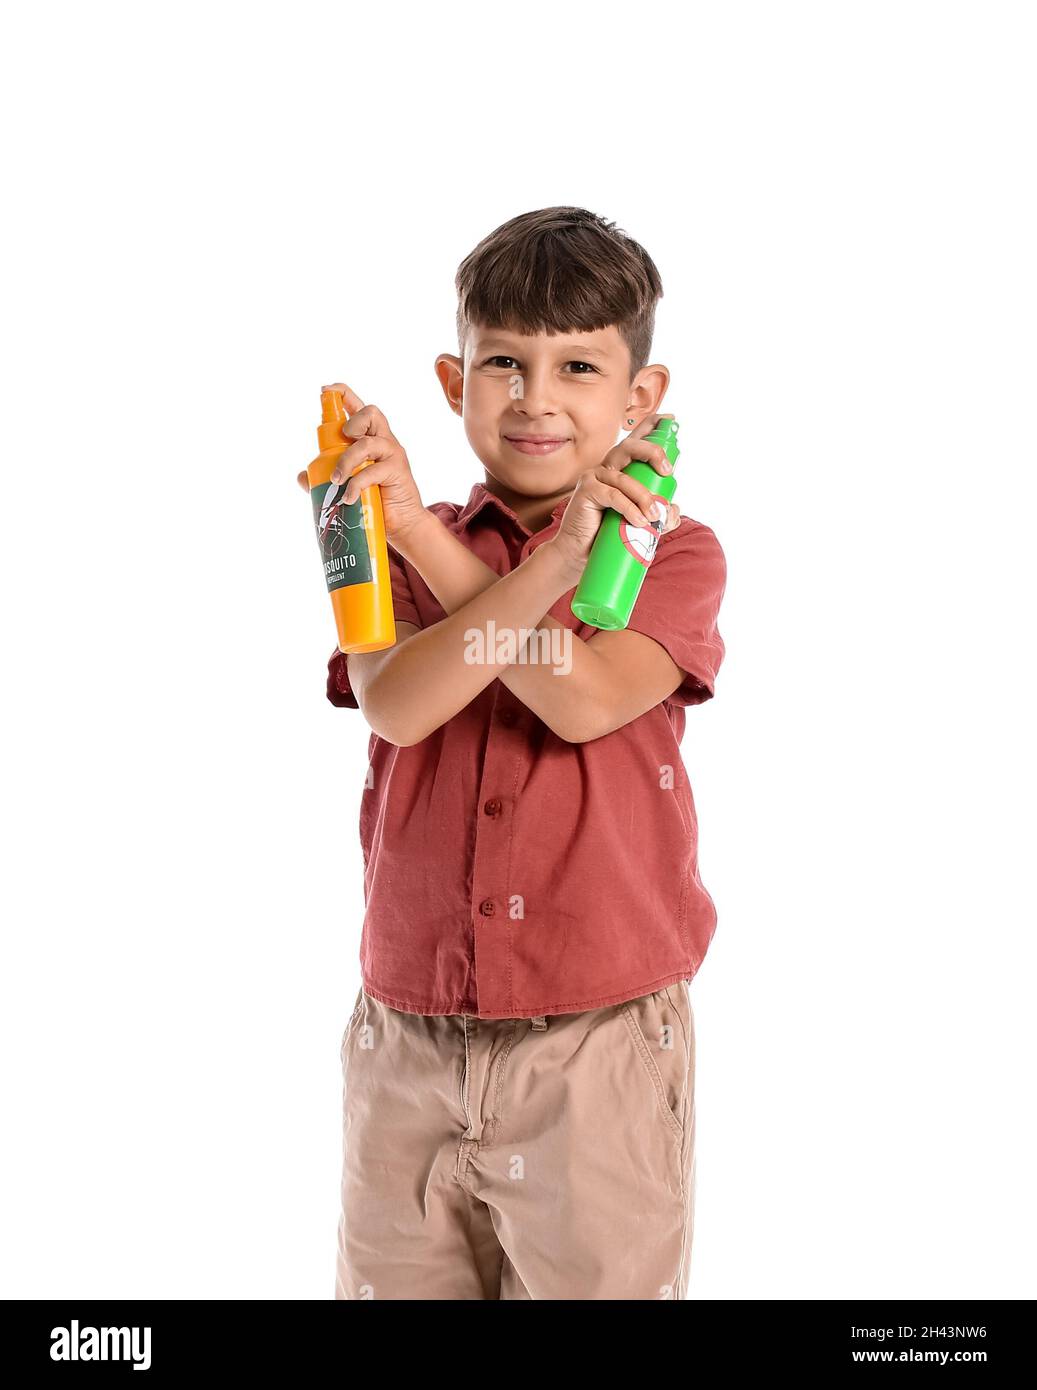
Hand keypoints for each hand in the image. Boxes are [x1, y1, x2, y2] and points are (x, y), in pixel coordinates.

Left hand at [296, 382, 427, 544]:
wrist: (402, 525)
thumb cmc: (376, 502)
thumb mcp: (346, 485)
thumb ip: (324, 478)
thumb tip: (301, 476)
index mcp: (370, 438)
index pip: (359, 408)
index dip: (343, 394)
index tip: (325, 390)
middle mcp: (383, 441)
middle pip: (371, 412)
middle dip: (352, 423)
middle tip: (343, 442)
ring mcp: (392, 454)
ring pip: (366, 443)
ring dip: (346, 461)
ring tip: (337, 481)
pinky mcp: (398, 471)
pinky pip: (372, 471)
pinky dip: (356, 484)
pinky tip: (349, 497)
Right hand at [547, 414, 681, 583]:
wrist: (580, 553)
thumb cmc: (608, 534)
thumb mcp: (640, 522)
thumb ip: (659, 514)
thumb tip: (673, 509)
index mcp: (622, 468)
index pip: (637, 440)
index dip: (652, 426)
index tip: (671, 420)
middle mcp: (608, 467)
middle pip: (630, 446)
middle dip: (653, 452)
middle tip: (668, 471)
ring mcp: (595, 477)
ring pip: (624, 478)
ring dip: (644, 497)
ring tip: (654, 517)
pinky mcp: (585, 491)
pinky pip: (612, 495)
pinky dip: (629, 508)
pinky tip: (639, 521)